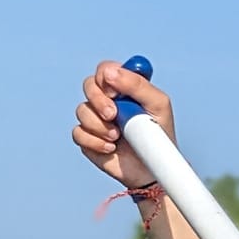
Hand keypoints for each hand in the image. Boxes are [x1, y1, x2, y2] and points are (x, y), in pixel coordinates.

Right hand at [72, 60, 177, 187]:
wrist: (153, 169)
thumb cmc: (159, 134)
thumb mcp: (158, 104)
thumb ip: (137, 84)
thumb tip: (110, 73)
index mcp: (124, 88)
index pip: (105, 69)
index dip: (106, 76)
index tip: (116, 92)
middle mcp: (108, 100)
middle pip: (88, 85)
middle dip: (99, 100)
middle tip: (113, 115)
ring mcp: (96, 119)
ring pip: (82, 110)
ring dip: (100, 125)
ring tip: (117, 136)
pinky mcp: (87, 139)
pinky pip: (78, 133)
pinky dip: (94, 141)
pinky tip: (111, 148)